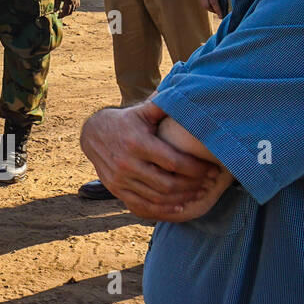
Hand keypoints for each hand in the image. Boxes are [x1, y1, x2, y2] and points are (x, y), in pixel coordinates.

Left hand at [55, 0, 80, 17]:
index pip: (65, 12)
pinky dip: (72, 8)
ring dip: (68, 12)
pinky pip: (76, 6)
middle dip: (65, 14)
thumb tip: (55, 11)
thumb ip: (56, 4)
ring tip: (62, 11)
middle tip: (59, 15)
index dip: (61, 15)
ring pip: (74, 10)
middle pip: (70, 12)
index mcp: (68, 1)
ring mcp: (77, 0)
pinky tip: (68, 7)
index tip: (57, 16)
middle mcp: (74, 1)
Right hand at [80, 103, 219, 219]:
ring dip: (183, 199)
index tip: (212, 169)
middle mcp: (127, 163)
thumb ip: (164, 106)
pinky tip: (180, 207)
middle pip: (168, 184)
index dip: (197, 169)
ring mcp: (120, 179)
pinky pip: (142, 207)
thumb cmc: (126, 121)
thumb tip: (186, 93)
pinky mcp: (116, 189)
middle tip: (209, 183)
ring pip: (158, 198)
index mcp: (137, 143)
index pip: (174, 163)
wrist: (92, 134)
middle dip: (193, 186)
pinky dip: (163, 211)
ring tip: (199, 193)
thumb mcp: (142, 111)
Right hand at [195, 0, 224, 16]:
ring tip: (216, 9)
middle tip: (219, 14)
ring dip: (209, 7)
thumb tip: (227, 3)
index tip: (222, 16)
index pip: (214, 1)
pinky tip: (211, 3)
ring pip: (202, 3)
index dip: (218, 10)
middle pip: (206, 4)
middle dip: (213, 11)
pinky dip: (206, 3)